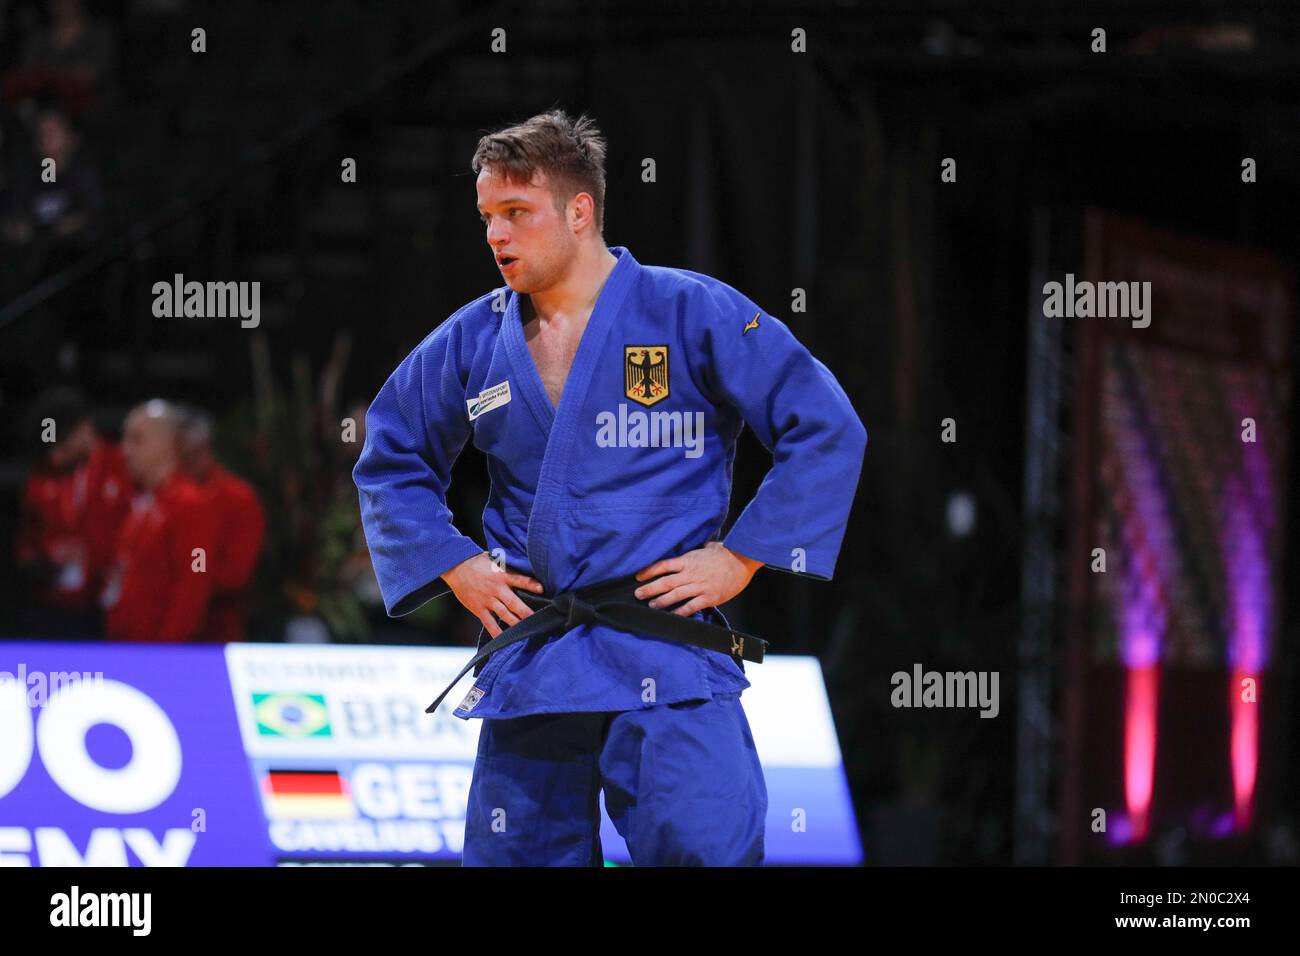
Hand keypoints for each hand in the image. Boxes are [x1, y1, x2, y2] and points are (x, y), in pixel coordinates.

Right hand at [442, 552, 543, 637]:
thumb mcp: (494, 559)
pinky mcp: (478, 609)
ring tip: (527, 631)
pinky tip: (504, 639)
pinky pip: (489, 623)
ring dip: (516, 623)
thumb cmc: (477, 561)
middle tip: (539, 620)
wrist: (455, 567)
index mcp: (501, 575)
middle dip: (526, 612)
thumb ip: (508, 566)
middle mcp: (496, 589)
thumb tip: (524, 565)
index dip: (531, 585)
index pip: (520, 580)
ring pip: (504, 615)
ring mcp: (487, 600)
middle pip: (514, 603)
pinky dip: (497, 632)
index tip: (542, 589)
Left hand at [633, 541, 762, 616]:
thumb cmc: (726, 553)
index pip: (663, 565)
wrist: (743, 560)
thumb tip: (699, 546)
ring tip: (651, 606)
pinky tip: (671, 617)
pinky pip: (691, 607)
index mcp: (688, 560)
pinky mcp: (709, 597)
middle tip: (638, 595)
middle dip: (649, 589)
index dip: (648, 571)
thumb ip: (698, 550)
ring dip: (661, 602)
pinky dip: (680, 612)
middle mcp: (691, 573)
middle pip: (665, 582)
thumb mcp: (708, 547)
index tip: (638, 577)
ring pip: (675, 595)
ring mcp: (699, 586)